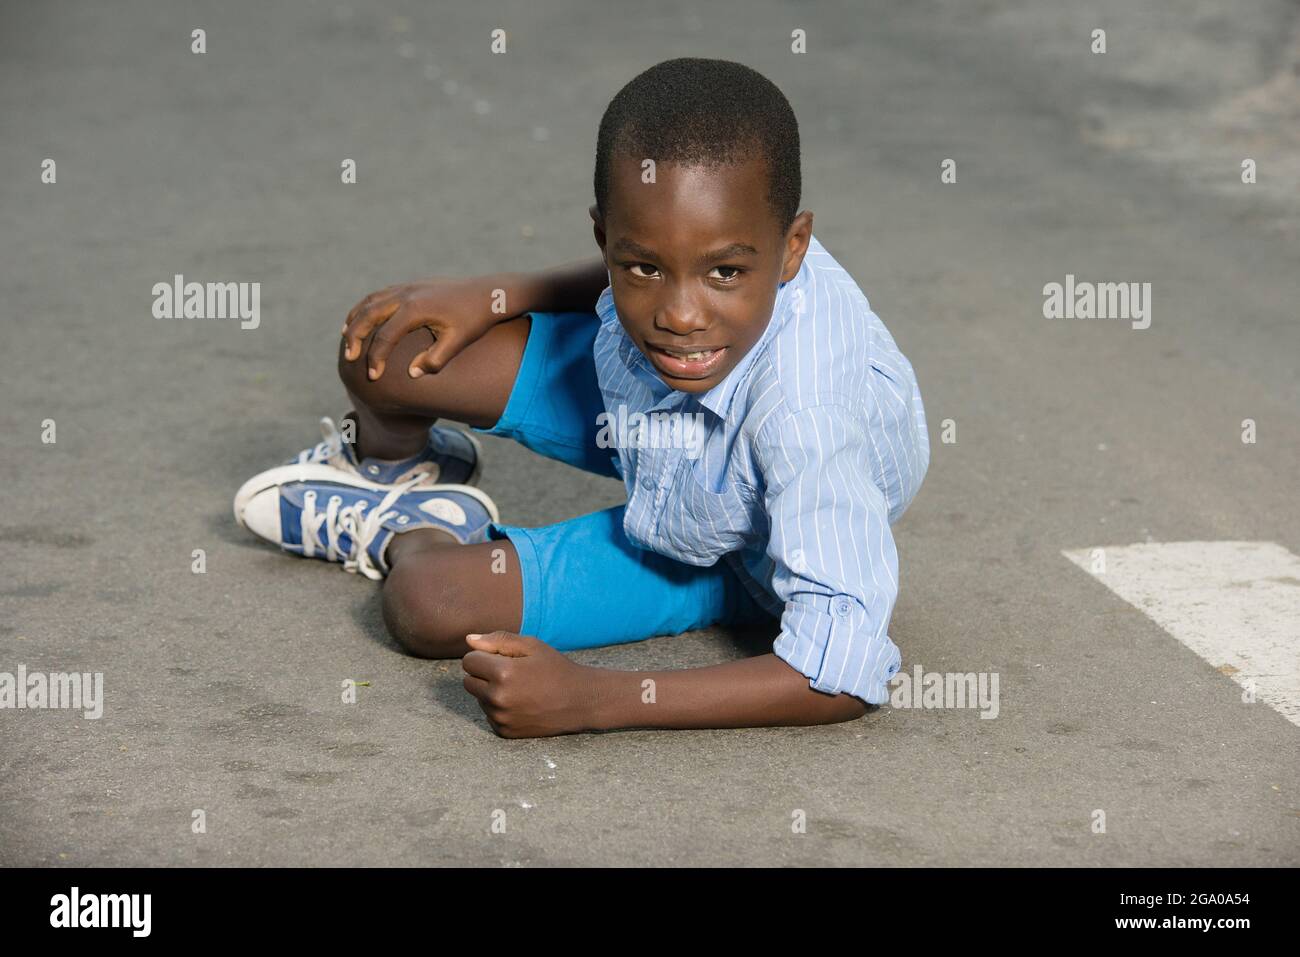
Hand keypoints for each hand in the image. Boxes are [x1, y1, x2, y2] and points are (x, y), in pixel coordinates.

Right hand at [341, 277, 512, 380]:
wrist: (488, 293)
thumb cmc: (475, 320)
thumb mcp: (458, 342)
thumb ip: (435, 360)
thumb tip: (411, 374)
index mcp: (416, 309)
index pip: (386, 336)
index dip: (377, 358)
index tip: (374, 377)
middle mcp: (407, 294)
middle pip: (368, 314)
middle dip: (355, 336)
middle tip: (350, 357)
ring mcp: (407, 287)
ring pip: (371, 301)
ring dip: (356, 318)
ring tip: (347, 338)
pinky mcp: (411, 286)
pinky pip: (380, 294)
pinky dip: (367, 307)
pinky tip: (363, 319)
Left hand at [461, 632, 600, 737]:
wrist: (580, 702)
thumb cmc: (556, 669)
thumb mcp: (532, 646)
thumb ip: (498, 640)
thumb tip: (468, 640)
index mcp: (503, 673)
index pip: (468, 661)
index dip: (483, 656)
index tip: (502, 657)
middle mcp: (498, 699)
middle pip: (468, 681)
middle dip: (483, 674)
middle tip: (511, 672)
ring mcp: (500, 718)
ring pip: (479, 698)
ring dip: (491, 691)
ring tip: (520, 688)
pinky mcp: (504, 732)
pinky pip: (489, 715)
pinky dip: (499, 708)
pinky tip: (521, 703)